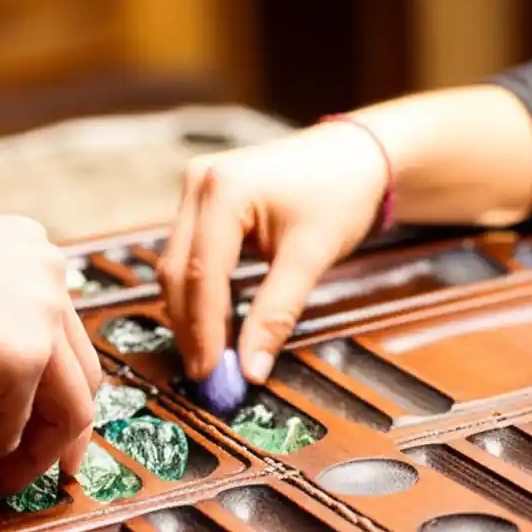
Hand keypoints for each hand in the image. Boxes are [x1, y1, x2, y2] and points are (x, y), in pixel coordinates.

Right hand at [0, 205, 101, 496]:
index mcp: (26, 249)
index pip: (59, 334)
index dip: (45, 391)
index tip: (34, 427)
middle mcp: (47, 275)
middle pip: (77, 375)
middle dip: (52, 436)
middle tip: (21, 472)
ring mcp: (42, 317)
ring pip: (64, 410)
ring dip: (18, 455)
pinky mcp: (23, 358)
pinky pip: (10, 429)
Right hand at [157, 123, 388, 382]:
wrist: (355, 156)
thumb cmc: (340, 192)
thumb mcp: (311, 256)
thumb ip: (277, 313)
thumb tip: (252, 368)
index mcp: (224, 188)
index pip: (202, 274)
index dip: (204, 330)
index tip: (212, 372)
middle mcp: (198, 183)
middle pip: (178, 272)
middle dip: (191, 327)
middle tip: (207, 375)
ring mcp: (195, 188)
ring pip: (176, 266)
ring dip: (190, 313)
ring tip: (210, 356)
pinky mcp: (200, 201)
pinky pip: (188, 255)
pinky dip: (199, 293)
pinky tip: (213, 324)